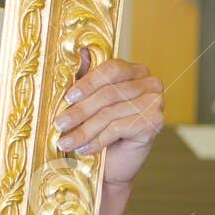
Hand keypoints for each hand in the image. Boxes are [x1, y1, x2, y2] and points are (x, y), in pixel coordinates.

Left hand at [53, 47, 164, 186]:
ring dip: (83, 130)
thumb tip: (81, 51)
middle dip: (79, 111)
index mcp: (134, 70)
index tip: (67, 98)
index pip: (110, 69)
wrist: (115, 163)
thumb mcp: (89, 100)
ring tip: (65, 142)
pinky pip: (119, 129)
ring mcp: (156, 102)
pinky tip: (84, 149)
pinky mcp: (155, 123)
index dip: (87, 83)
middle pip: (109, 93)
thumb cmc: (100, 127)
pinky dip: (97, 140)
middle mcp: (150, 83)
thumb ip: (85, 77)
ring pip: (110, 113)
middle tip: (59, 124)